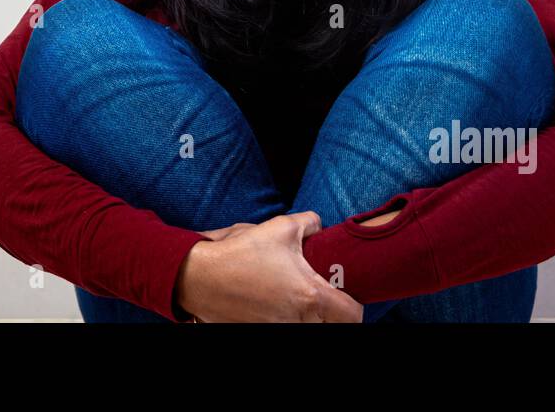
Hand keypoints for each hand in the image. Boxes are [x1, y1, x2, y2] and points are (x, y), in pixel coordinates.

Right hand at [175, 211, 362, 322]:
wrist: (200, 277)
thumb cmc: (240, 252)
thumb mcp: (281, 227)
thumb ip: (310, 223)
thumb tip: (318, 227)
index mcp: (309, 295)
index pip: (352, 316)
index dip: (354, 304)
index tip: (346, 292)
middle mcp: (297, 319)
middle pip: (331, 325)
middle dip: (329, 311)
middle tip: (320, 291)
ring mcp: (277, 329)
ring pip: (306, 327)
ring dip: (305, 314)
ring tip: (292, 292)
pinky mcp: (259, 331)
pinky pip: (282, 326)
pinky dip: (282, 316)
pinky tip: (270, 298)